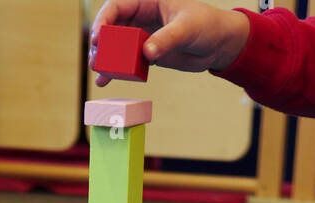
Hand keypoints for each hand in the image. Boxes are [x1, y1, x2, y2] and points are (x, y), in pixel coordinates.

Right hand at [90, 0, 249, 84]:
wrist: (218, 43)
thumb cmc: (206, 25)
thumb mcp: (186, 29)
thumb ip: (166, 40)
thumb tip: (146, 53)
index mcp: (147, 0)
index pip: (118, 6)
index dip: (104, 21)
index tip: (97, 38)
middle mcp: (141, 16)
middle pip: (112, 28)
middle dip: (101, 43)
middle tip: (96, 60)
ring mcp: (143, 36)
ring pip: (117, 46)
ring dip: (106, 60)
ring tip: (100, 74)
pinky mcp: (147, 53)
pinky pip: (128, 61)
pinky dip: (118, 71)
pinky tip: (106, 81)